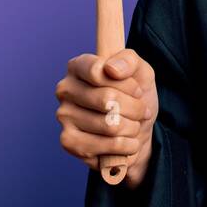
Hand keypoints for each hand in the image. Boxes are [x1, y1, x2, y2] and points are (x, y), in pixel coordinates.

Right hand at [55, 48, 159, 189]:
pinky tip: (128, 141)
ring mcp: (64, 116)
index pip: (98, 71)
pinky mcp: (69, 142)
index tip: (136, 89)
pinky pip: (109, 145)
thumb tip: (111, 69)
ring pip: (110, 125)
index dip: (127, 84)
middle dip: (135, 108)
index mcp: (78, 66)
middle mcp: (65, 89)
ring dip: (133, 127)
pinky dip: (128, 145)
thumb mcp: (140, 71)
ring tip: (134, 125)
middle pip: (107, 100)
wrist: (138, 129)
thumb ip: (128, 61)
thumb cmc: (135, 96)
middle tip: (141, 111)